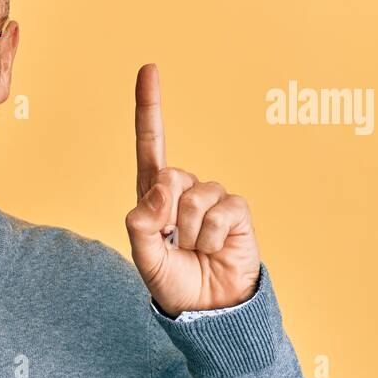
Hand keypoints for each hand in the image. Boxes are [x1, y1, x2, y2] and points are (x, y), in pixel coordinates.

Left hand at [124, 63, 260, 317]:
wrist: (209, 308)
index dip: (149, 108)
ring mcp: (211, 198)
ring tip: (194, 250)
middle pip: (168, 176)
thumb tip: (160, 189)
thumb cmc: (174, 282)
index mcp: (154, 196)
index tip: (149, 68)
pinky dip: (213, 237)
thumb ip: (141, 225)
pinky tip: (215, 249)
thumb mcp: (145, 259)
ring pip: (194, 197)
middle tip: (174, 242)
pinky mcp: (236, 210)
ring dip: (190, 233)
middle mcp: (182, 190)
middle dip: (166, 213)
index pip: (149, 145)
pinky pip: (220, 210)